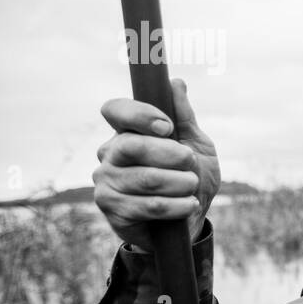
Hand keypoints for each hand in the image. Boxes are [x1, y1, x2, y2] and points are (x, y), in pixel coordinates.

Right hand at [92, 78, 220, 249]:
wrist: (191, 220)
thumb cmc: (190, 178)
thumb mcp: (196, 146)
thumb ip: (185, 118)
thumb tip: (176, 84)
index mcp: (127, 133)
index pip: (115, 110)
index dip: (139, 115)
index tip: (167, 126)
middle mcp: (109, 155)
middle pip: (130, 145)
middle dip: (168, 153)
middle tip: (190, 161)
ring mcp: (106, 182)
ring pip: (143, 178)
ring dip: (178, 182)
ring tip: (193, 185)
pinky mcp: (112, 210)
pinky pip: (146, 205)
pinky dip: (175, 205)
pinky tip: (189, 204)